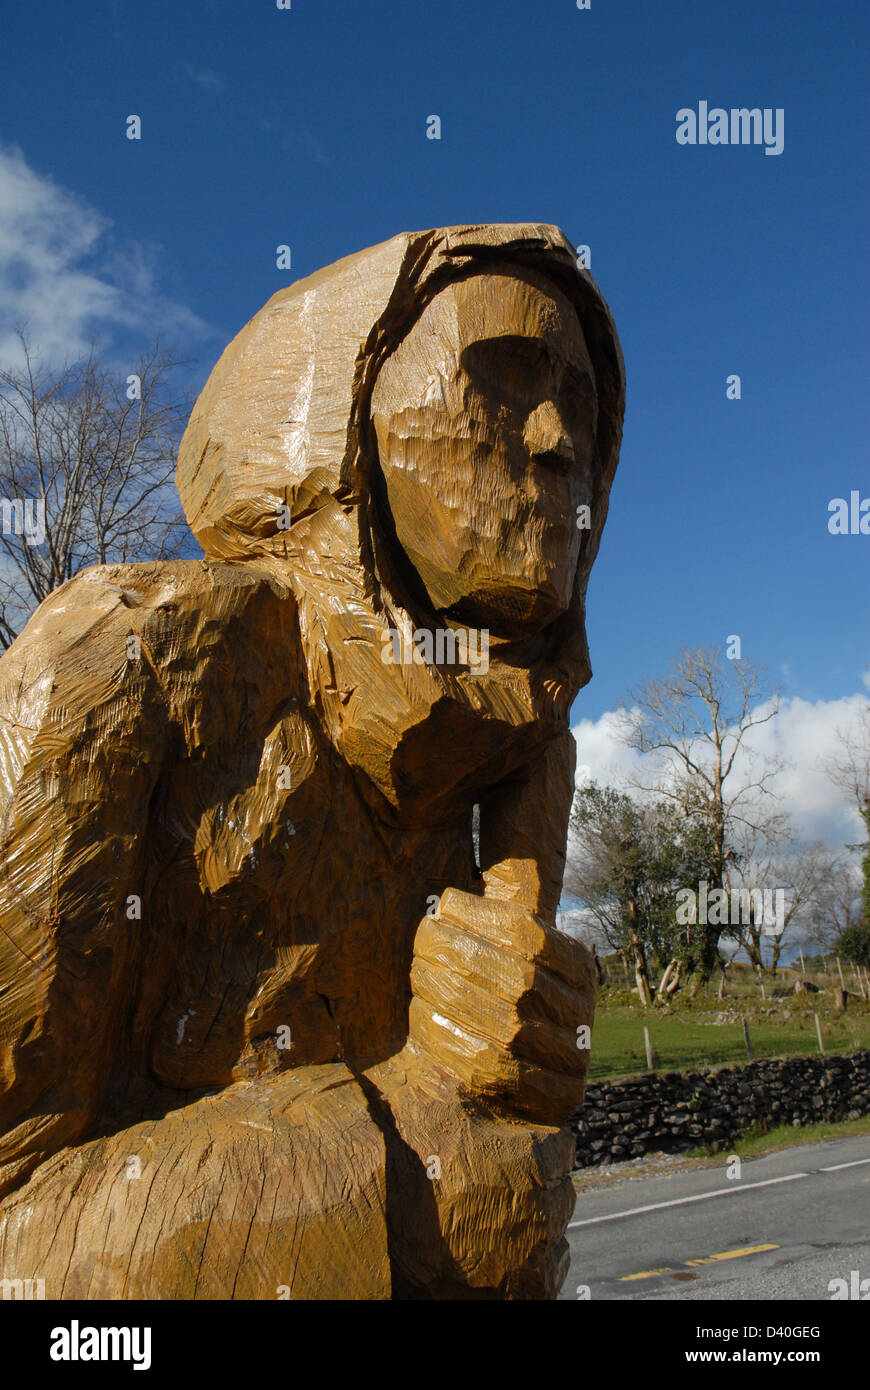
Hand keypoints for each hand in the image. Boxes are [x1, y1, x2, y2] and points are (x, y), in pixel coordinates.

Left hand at [406, 887, 594, 1120]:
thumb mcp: (503, 945)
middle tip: (421, 942)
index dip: (480, 916)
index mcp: (576, 963)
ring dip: (450, 999)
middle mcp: (583, 1009)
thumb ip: (500, 905)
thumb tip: (494, 823)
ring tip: (418, 977)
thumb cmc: (492, 991)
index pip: (529, 934)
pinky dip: (453, 1046)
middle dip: (459, 956)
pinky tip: (426, 1023)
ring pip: (506, 1027)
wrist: (512, 1076)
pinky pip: (496, 1073)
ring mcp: (574, 1057)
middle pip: (516, 979)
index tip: (442, 904)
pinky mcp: (557, 1099)